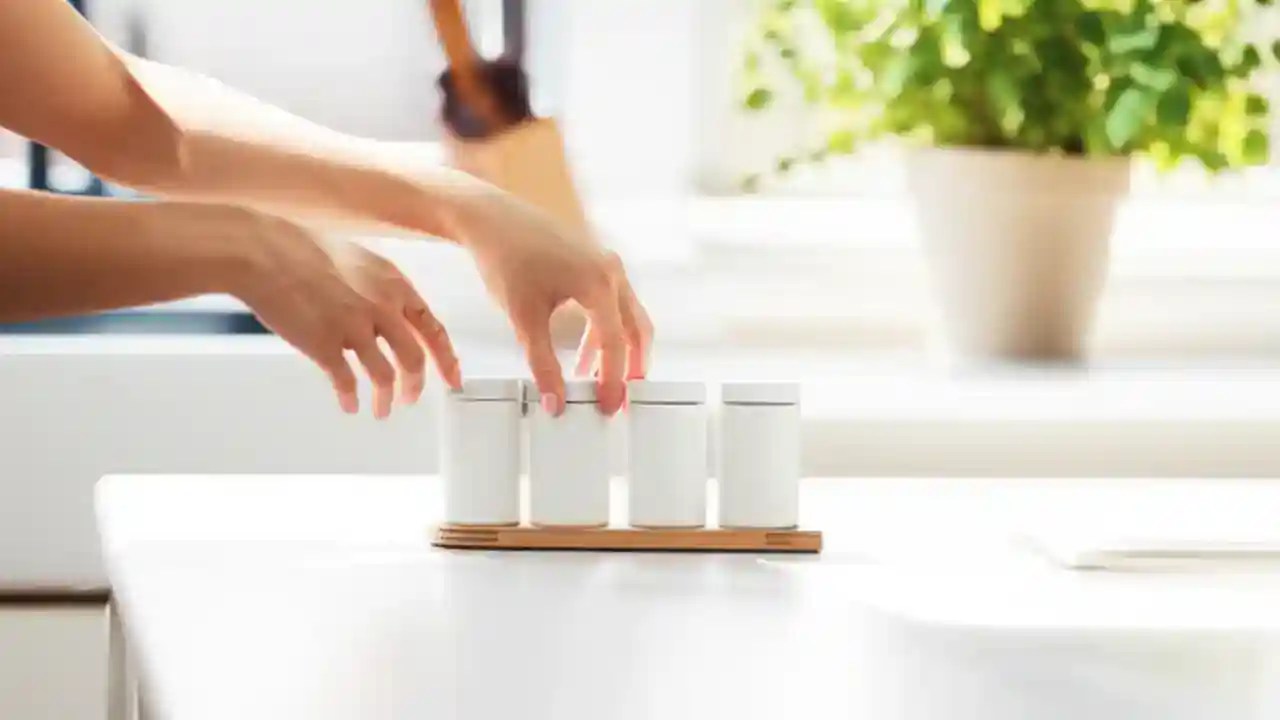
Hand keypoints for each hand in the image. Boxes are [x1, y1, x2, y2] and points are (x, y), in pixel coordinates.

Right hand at [234, 212, 461, 418]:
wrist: (262, 250)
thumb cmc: (304, 250)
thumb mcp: (360, 260)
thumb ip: (382, 290)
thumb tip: (394, 317)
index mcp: (394, 284)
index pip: (433, 329)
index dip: (446, 359)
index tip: (453, 379)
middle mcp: (381, 306)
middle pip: (414, 359)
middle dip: (415, 386)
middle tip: (410, 399)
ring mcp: (354, 326)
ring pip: (384, 376)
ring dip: (385, 399)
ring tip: (382, 410)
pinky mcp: (324, 344)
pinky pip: (346, 382)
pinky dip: (350, 398)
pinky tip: (349, 405)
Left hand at [448, 188, 651, 415]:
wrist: (489, 217)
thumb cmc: (506, 256)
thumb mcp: (523, 318)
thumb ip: (542, 363)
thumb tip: (555, 400)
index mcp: (599, 283)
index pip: (616, 345)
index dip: (614, 381)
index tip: (608, 407)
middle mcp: (611, 271)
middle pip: (636, 330)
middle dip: (631, 367)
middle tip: (621, 398)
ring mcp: (605, 263)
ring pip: (626, 317)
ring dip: (616, 350)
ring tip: (597, 380)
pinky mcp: (594, 261)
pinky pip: (611, 303)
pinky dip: (604, 331)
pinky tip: (582, 353)